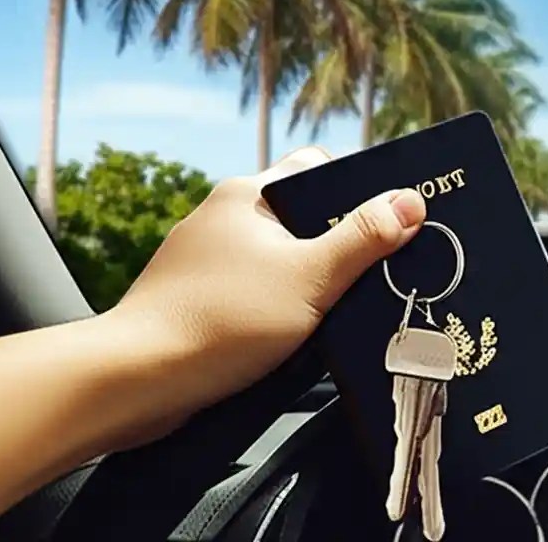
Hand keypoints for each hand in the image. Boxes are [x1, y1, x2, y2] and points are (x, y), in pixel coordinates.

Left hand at [102, 146, 425, 443]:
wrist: (137, 379)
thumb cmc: (218, 321)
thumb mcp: (310, 277)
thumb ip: (363, 239)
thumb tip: (410, 201)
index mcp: (247, 196)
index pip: (316, 168)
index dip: (358, 190)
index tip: (391, 220)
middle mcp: (223, 218)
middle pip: (303, 217)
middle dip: (340, 244)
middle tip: (377, 271)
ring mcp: (207, 260)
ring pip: (279, 258)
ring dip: (311, 281)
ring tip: (343, 309)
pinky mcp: (199, 300)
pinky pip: (257, 292)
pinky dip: (281, 308)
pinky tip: (299, 337)